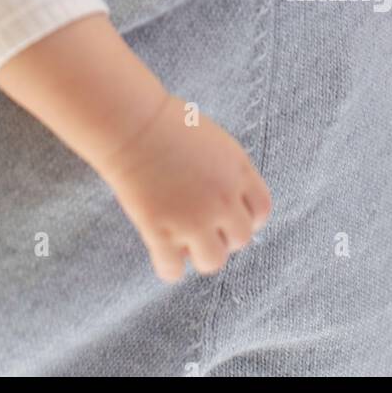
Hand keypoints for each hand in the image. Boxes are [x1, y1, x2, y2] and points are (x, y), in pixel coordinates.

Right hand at [100, 93, 271, 282]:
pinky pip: (173, 270)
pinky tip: (160, 252)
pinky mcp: (161, 231)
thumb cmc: (165, 123)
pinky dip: (168, 267)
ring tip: (182, 241)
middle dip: (223, 234)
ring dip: (199, 254)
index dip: (246, 217)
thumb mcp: (212, 140)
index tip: (227, 217)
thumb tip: (229, 203)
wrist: (130, 122)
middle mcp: (222, 199)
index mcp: (237, 171)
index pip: (261, 211)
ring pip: (212, 261)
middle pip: (240, 239)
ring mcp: (193, 219)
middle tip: (200, 225)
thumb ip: (227, 171)